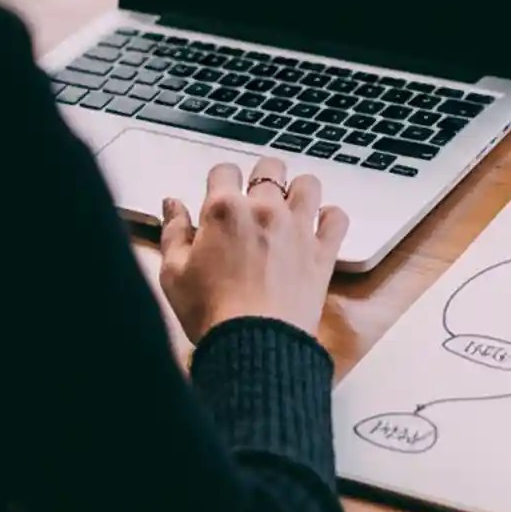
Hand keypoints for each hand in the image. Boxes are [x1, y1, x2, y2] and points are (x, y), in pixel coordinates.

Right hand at [159, 158, 349, 342]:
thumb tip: (172, 203)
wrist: (254, 343)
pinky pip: (338, 218)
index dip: (221, 180)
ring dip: (299, 191)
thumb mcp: (173, 272)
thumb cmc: (210, 312)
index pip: (224, 170)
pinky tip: (319, 227)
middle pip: (270, 168)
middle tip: (256, 197)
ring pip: (309, 184)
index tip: (221, 194)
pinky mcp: (323, 251)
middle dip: (262, 177)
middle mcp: (265, 210)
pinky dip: (331, 218)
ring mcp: (299, 228)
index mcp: (225, 210)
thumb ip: (174, 231)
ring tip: (290, 207)